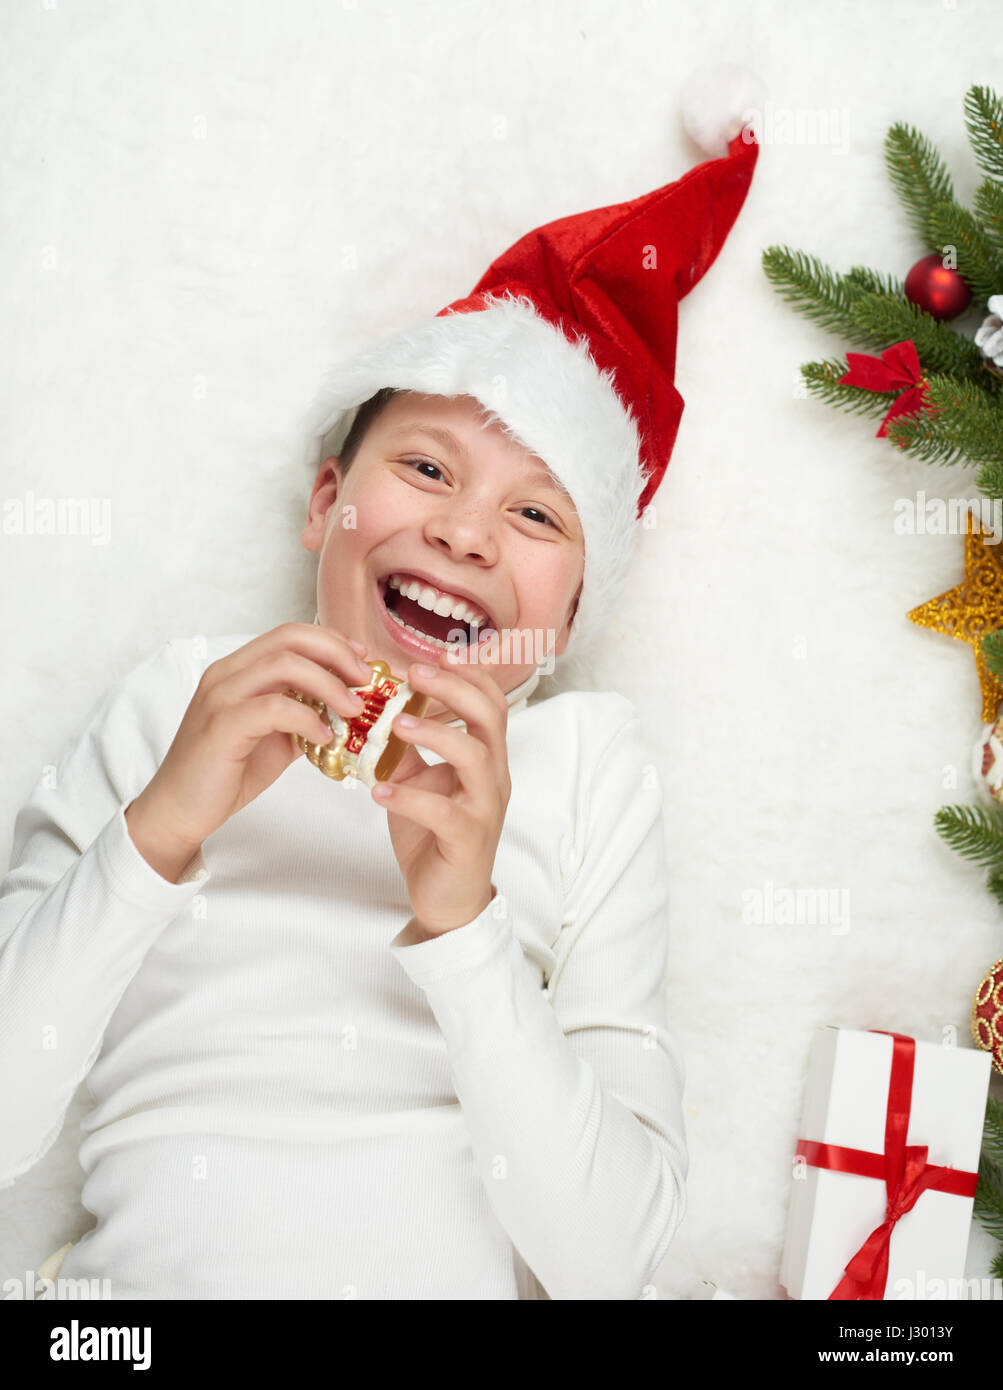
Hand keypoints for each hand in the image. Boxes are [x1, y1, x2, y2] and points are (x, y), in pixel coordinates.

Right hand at [125, 622, 371, 880]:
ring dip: (329, 685)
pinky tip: (323, 737)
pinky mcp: (221, 726)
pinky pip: (273, 708)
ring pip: (284, 665)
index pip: (290, 634)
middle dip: (337, 654)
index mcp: (238, 669)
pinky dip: (307, 718)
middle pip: (290, 639)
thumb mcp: (274, 737)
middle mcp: (227, 673)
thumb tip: (347, 708)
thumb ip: (303, 715)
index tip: (362, 660)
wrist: (180, 809)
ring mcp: (221, 697)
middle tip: (366, 681)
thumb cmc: (225, 772)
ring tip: (352, 711)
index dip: (331, 641)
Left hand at [373, 651, 510, 935]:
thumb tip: (375, 709)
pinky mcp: (467, 838)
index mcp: (485, 758)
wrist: (448, 899)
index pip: (491, 702)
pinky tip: (378, 790)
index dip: (468, 674)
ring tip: (396, 724)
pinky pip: (442, 811)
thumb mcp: (417, 781)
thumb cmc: (434, 837)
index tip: (435, 654)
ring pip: (474, 757)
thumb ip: (405, 748)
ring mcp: (484, 807)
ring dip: (435, 733)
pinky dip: (408, 796)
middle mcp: (493, 777)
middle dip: (454, 688)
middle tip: (415, 674)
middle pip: (490, 717)